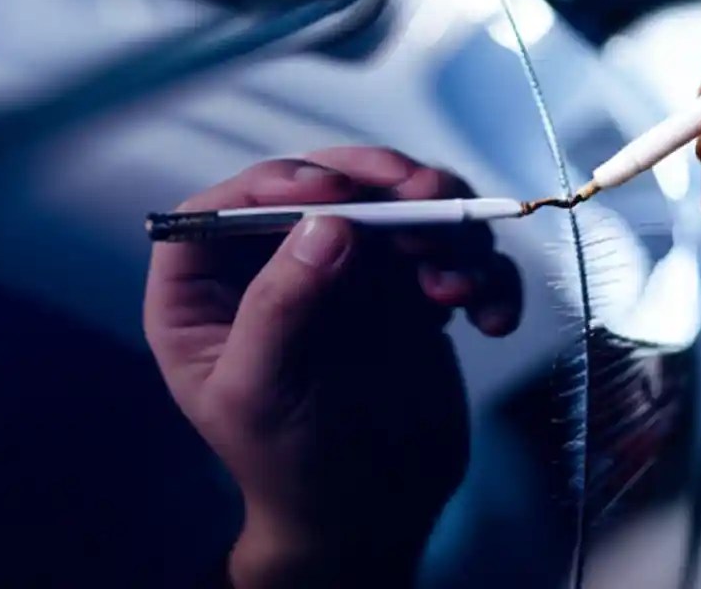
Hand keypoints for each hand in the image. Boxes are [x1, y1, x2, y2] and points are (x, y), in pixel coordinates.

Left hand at [144, 147, 522, 587]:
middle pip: (329, 185)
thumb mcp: (257, 394)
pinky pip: (455, 256)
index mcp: (211, 288)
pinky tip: (490, 320)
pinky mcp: (410, 291)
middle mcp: (281, 264)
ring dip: (444, 226)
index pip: (232, 207)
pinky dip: (485, 276)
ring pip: (402, 207)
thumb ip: (278, 307)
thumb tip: (326, 224)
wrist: (370, 517)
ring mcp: (351, 273)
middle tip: (429, 196)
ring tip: (456, 287)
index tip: (334, 194)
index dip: (280, 183)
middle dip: (384, 184)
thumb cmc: (288, 465)